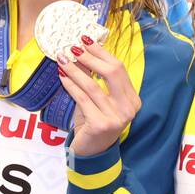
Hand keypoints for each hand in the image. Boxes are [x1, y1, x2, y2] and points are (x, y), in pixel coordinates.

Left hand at [57, 37, 141, 158]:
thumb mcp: (95, 99)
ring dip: (75, 70)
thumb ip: (91, 78)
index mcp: (132, 99)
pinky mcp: (101, 124)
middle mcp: (129, 108)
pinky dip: (71, 86)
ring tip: (62, 60)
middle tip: (73, 47)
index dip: (102, 52)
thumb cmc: (94, 122)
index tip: (86, 40)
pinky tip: (62, 77)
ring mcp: (117, 117)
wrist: (91, 152)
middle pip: (112, 73)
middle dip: (91, 57)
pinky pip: (83, 99)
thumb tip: (78, 52)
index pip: (119, 69)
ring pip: (94, 86)